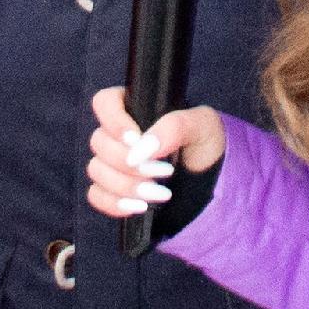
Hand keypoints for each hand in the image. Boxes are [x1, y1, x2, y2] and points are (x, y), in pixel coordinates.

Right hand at [86, 85, 224, 220]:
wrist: (213, 177)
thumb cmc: (206, 141)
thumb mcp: (202, 125)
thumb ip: (173, 128)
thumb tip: (140, 149)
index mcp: (135, 108)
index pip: (104, 103)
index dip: (114, 122)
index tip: (135, 139)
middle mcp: (118, 133)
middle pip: (98, 142)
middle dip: (129, 162)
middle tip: (164, 171)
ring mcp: (112, 162)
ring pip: (96, 170)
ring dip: (125, 185)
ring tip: (159, 192)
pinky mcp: (112, 189)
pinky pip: (96, 195)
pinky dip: (115, 203)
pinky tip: (140, 206)